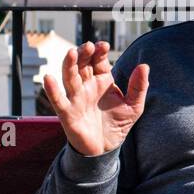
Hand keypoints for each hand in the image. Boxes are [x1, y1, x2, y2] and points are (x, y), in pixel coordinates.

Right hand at [42, 41, 149, 156]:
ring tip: (73, 52)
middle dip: (84, 54)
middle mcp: (87, 87)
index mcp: (102, 81)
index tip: (104, 45)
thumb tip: (144, 66)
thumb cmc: (118, 124)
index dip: (99, 53)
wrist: (106, 148)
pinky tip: (48, 78)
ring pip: (70, 78)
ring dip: (69, 65)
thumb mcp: (134, 106)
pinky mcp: (68, 113)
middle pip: (82, 65)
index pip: (98, 62)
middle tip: (89, 45)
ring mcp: (76, 99)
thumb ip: (139, 87)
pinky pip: (58, 100)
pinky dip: (52, 90)